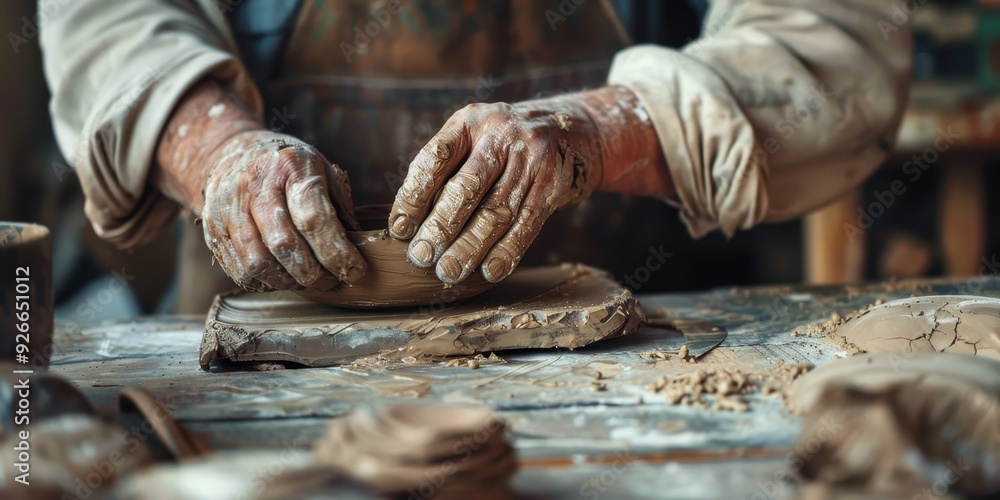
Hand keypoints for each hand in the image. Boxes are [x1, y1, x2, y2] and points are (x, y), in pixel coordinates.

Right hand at [200, 130, 365, 290]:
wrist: (232, 151)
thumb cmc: (288, 167)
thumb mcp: (320, 170)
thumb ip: (339, 206)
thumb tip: (359, 249)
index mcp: (290, 167)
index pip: (314, 218)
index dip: (336, 252)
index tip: (355, 271)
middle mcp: (255, 185)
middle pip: (284, 244)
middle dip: (313, 273)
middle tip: (332, 281)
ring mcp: (228, 208)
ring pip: (257, 263)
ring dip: (288, 282)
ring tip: (306, 280)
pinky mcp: (213, 229)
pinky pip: (238, 269)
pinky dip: (263, 282)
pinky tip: (280, 277)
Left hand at [387, 100, 603, 284]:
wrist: (572, 129)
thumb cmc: (505, 144)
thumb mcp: (475, 137)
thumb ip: (447, 169)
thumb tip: (411, 224)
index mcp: (470, 121)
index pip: (435, 159)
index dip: (414, 196)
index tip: (400, 229)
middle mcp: (501, 134)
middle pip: (466, 187)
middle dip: (441, 227)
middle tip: (422, 257)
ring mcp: (531, 159)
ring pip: (496, 210)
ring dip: (470, 246)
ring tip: (449, 272)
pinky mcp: (554, 183)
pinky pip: (527, 223)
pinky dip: (507, 250)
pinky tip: (490, 271)